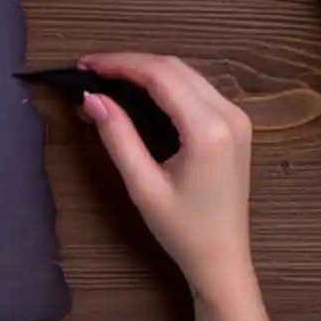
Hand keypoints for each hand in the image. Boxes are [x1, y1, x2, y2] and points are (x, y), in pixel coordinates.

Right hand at [80, 53, 253, 303]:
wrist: (223, 258)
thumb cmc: (181, 229)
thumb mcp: (143, 186)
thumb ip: (118, 137)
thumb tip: (91, 97)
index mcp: (208, 130)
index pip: (160, 75)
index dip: (120, 63)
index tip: (84, 65)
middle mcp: (229, 115)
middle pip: (174, 67)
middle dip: (130, 62)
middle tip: (89, 69)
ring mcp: (236, 117)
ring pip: (186, 73)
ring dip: (146, 70)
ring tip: (107, 78)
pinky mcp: (235, 124)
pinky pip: (196, 88)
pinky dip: (163, 83)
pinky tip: (136, 91)